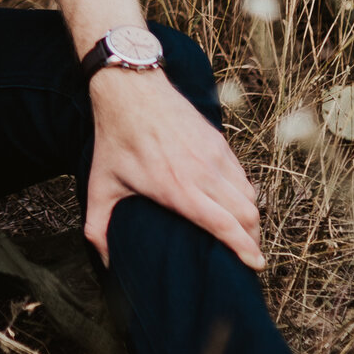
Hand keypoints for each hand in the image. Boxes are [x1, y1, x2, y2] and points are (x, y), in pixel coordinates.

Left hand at [84, 68, 264, 273]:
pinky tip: (235, 204)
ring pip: (249, 194)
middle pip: (247, 214)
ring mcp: (214, 154)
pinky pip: (242, 175)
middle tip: (249, 255)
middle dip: (254, 240)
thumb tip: (105, 262)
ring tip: (245, 234)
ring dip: (252, 217)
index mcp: (178, 189)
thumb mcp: (100, 184)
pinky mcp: (218, 140)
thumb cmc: (115, 138)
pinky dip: (245, 194)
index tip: (256, 265)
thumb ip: (98, 226)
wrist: (131, 88)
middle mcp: (203, 172)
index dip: (245, 250)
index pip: (225, 226)